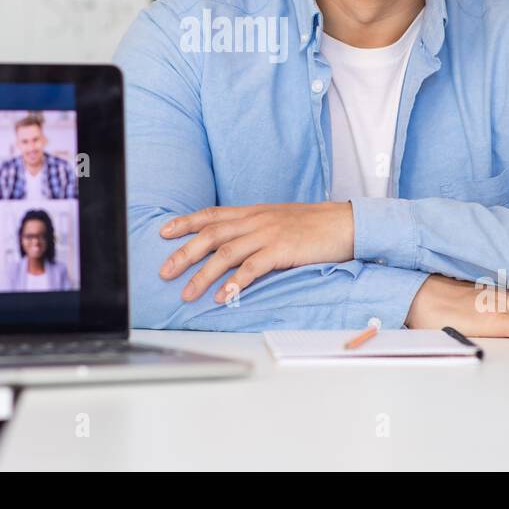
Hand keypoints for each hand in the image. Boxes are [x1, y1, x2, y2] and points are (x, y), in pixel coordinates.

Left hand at [159, 203, 354, 302]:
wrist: (344, 222)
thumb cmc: (311, 225)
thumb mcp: (277, 219)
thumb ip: (253, 228)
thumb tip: (230, 243)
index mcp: (253, 212)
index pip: (211, 214)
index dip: (185, 223)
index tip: (163, 233)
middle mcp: (256, 220)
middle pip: (211, 234)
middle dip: (184, 253)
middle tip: (164, 272)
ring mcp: (268, 234)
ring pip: (226, 253)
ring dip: (203, 275)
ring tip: (187, 293)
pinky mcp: (282, 250)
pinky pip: (253, 268)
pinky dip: (235, 283)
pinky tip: (223, 296)